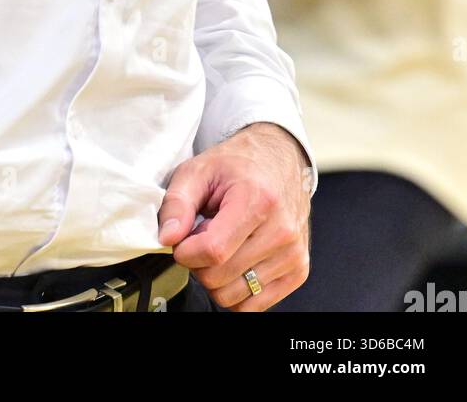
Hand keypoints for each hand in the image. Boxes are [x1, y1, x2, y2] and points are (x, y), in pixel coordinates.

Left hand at [157, 122, 310, 310]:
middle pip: (220, 277)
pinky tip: (235, 261)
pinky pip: (253, 305)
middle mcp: (281, 231)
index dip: (185, 251)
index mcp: (257, 200)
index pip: (213, 251)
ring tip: (222, 246)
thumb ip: (177, 203)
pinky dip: (236, 289)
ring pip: (234, 297)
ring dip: (217, 277)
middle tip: (203, 237)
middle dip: (198, 263)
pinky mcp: (298, 271)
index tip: (182, 239)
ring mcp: (293, 254)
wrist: (279, 160)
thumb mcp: (198, 170)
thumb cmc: (238, 165)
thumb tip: (168, 238)